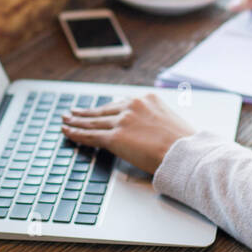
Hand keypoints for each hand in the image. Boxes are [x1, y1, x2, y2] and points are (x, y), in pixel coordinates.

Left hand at [60, 92, 197, 175]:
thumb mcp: (172, 122)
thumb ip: (156, 120)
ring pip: (93, 121)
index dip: (105, 109)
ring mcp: (122, 121)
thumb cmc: (185, 143)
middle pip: (103, 110)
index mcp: (147, 99)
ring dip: (77, 122)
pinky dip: (77, 134)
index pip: (120, 103)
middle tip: (73, 112)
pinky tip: (67, 132)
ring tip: (66, 121)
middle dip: (87, 112)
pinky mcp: (115, 138)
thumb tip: (151, 131)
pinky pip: (91, 135)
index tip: (97, 110)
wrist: (186, 153)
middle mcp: (132, 106)